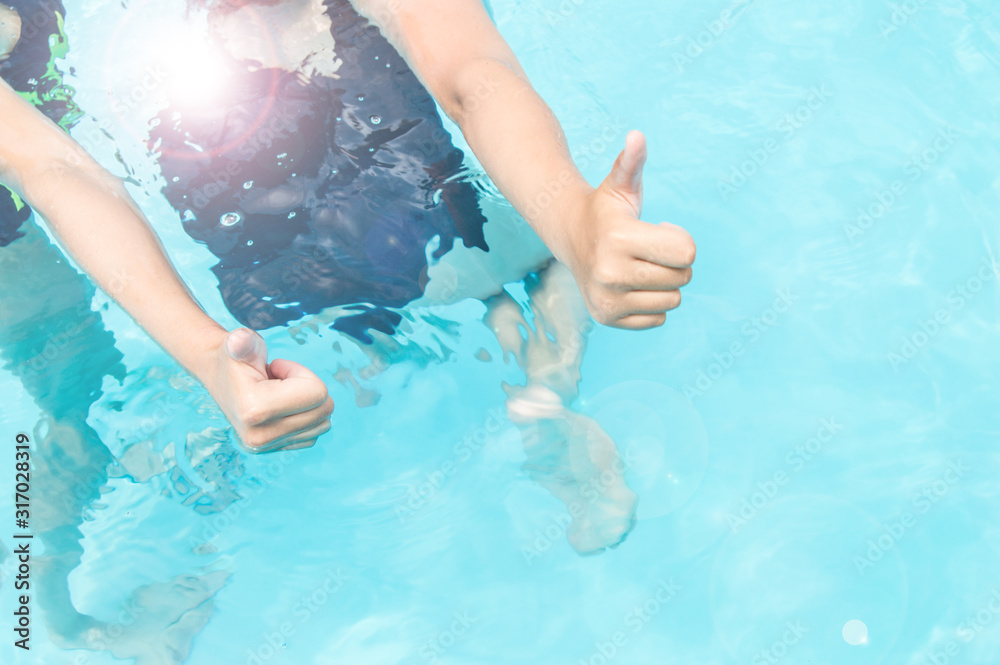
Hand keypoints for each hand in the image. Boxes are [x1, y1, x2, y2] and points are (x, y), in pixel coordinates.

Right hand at [203, 328, 333, 452]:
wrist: (219, 374)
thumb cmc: (236, 355)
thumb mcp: (240, 342)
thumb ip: (242, 341)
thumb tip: (239, 341)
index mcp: (254, 410)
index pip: (317, 393)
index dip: (301, 373)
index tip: (276, 369)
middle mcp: (260, 436)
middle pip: (324, 409)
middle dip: (307, 387)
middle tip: (279, 381)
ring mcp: (267, 447)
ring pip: (323, 423)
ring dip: (307, 403)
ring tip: (280, 393)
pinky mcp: (275, 450)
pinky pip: (315, 433)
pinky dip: (306, 417)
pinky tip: (282, 406)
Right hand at [561, 130, 695, 328]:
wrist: (569, 237)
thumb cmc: (605, 209)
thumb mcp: (619, 184)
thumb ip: (632, 161)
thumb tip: (636, 137)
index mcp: (619, 239)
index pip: (687, 252)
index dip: (679, 237)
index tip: (659, 228)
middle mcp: (611, 274)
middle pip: (682, 277)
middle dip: (674, 261)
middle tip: (649, 249)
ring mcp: (608, 300)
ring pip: (673, 300)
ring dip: (664, 283)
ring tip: (641, 266)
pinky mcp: (608, 318)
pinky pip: (658, 319)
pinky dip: (652, 303)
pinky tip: (632, 285)